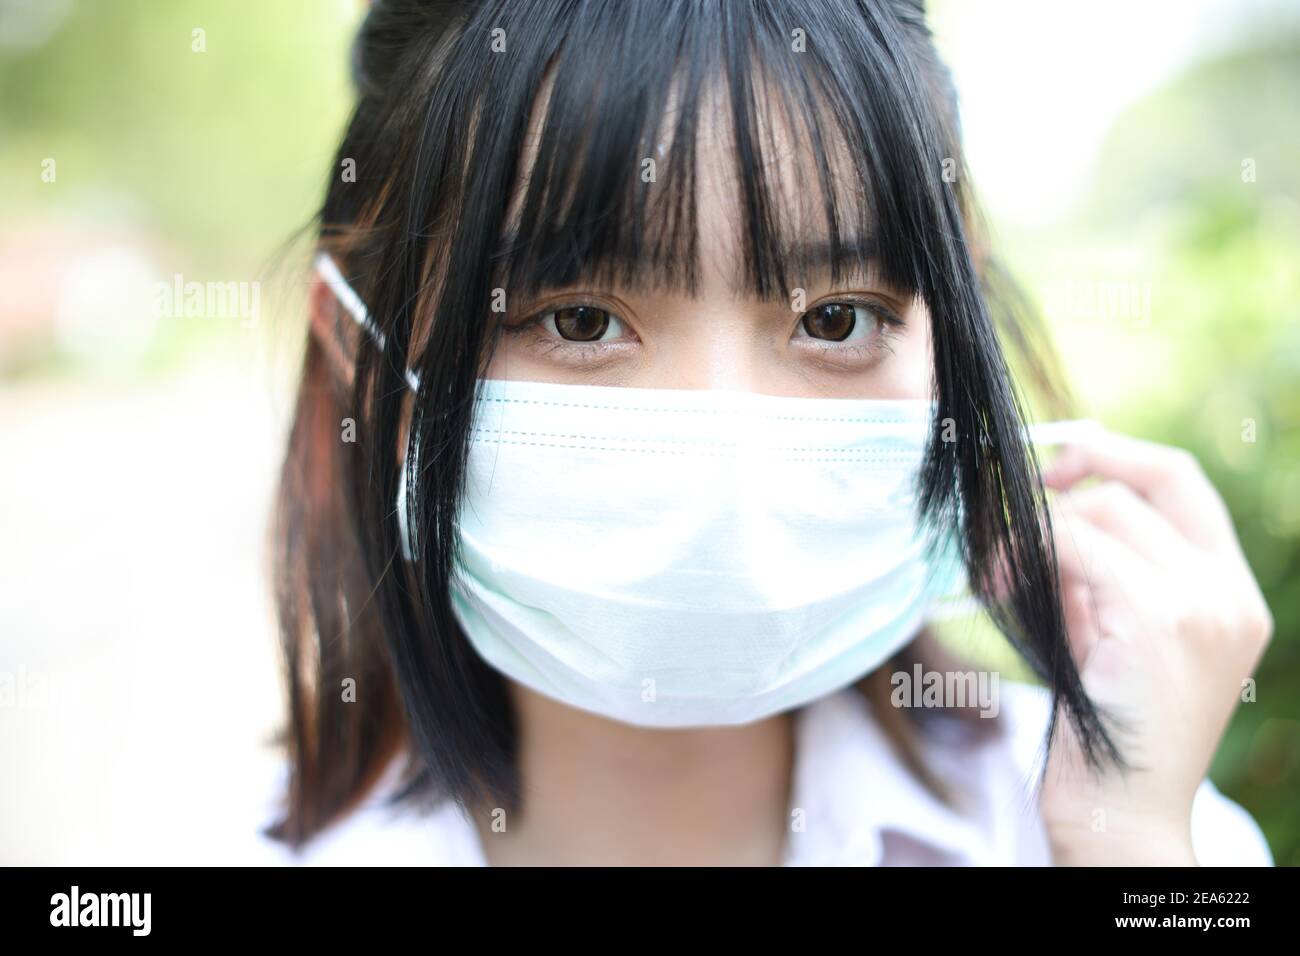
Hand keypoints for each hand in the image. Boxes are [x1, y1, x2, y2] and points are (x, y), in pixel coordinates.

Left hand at [1033, 430, 1272, 864]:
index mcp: (1229, 592)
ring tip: (995, 575)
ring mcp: (1202, 605)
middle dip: (1064, 485)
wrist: (1122, 819)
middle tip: (1009, 511)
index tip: (1056, 463)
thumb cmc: (1104, 733)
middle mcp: (1228, 593)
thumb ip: (1095, 573)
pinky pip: (1078, 546)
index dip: (1115, 454)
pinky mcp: (1159, 622)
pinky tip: (997, 583)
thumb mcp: (1109, 635)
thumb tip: (1042, 508)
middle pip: (1138, 485)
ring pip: (1102, 511)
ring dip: (1032, 533)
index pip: (1181, 481)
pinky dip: (1027, 553)